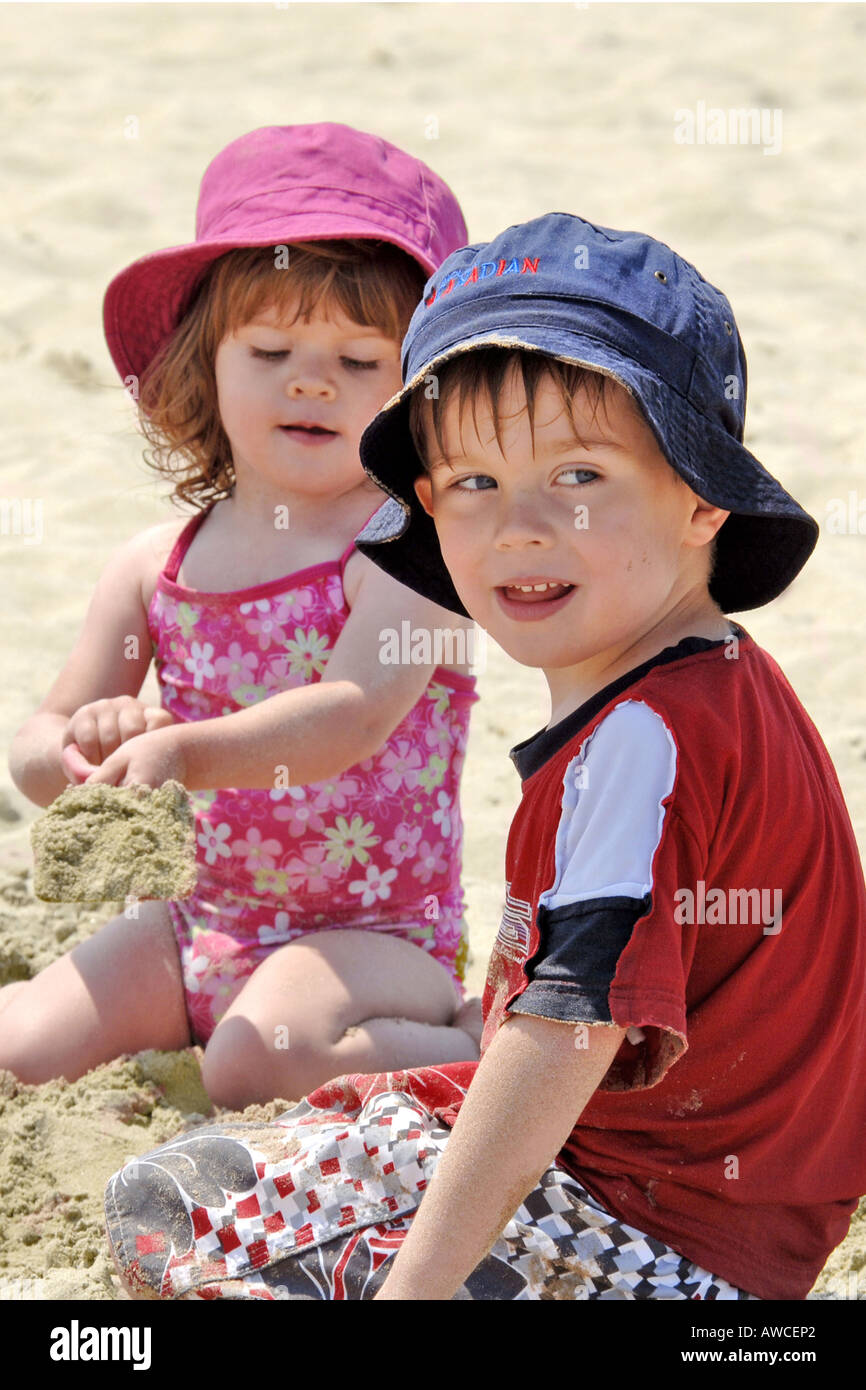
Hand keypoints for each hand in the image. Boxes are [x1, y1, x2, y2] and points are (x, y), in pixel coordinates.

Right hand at [61, 697, 175, 771]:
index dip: (153, 742)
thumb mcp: (135, 759)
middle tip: (122, 773)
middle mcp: (129, 705)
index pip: (159, 720)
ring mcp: (106, 706)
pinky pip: (89, 738)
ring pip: (110, 736)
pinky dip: (90, 756)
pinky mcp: (85, 713)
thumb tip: (142, 780)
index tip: (146, 762)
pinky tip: (91, 762)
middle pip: (133, 731)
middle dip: (126, 756)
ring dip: (106, 759)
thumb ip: (143, 763)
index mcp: (149, 714)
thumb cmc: (117, 757)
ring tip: (106, 770)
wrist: (81, 746)